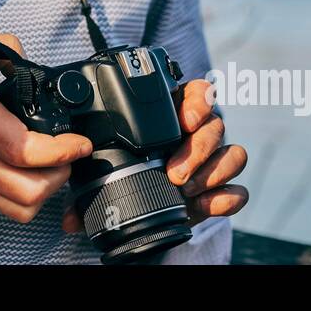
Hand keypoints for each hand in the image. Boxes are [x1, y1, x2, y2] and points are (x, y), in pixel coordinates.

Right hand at [0, 33, 92, 222]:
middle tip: (67, 153)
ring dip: (44, 190)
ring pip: (19, 207)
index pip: (30, 151)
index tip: (78, 141)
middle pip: (33, 192)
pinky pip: (0, 202)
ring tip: (49, 167)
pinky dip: (21, 191)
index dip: (64, 150)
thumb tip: (22, 54)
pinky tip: (20, 168)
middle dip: (61, 175)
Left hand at [62, 77, 248, 233]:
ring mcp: (213, 165)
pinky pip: (239, 192)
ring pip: (234, 154)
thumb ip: (89, 190)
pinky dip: (225, 199)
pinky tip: (205, 205)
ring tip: (187, 190)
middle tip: (175, 173)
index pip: (198, 93)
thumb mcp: (106, 177)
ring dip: (212, 172)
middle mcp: (198, 137)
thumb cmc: (130, 181)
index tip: (186, 119)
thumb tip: (71, 218)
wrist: (151, 213)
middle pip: (216, 126)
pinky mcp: (222, 193)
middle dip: (197, 150)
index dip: (198, 100)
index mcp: (172, 120)